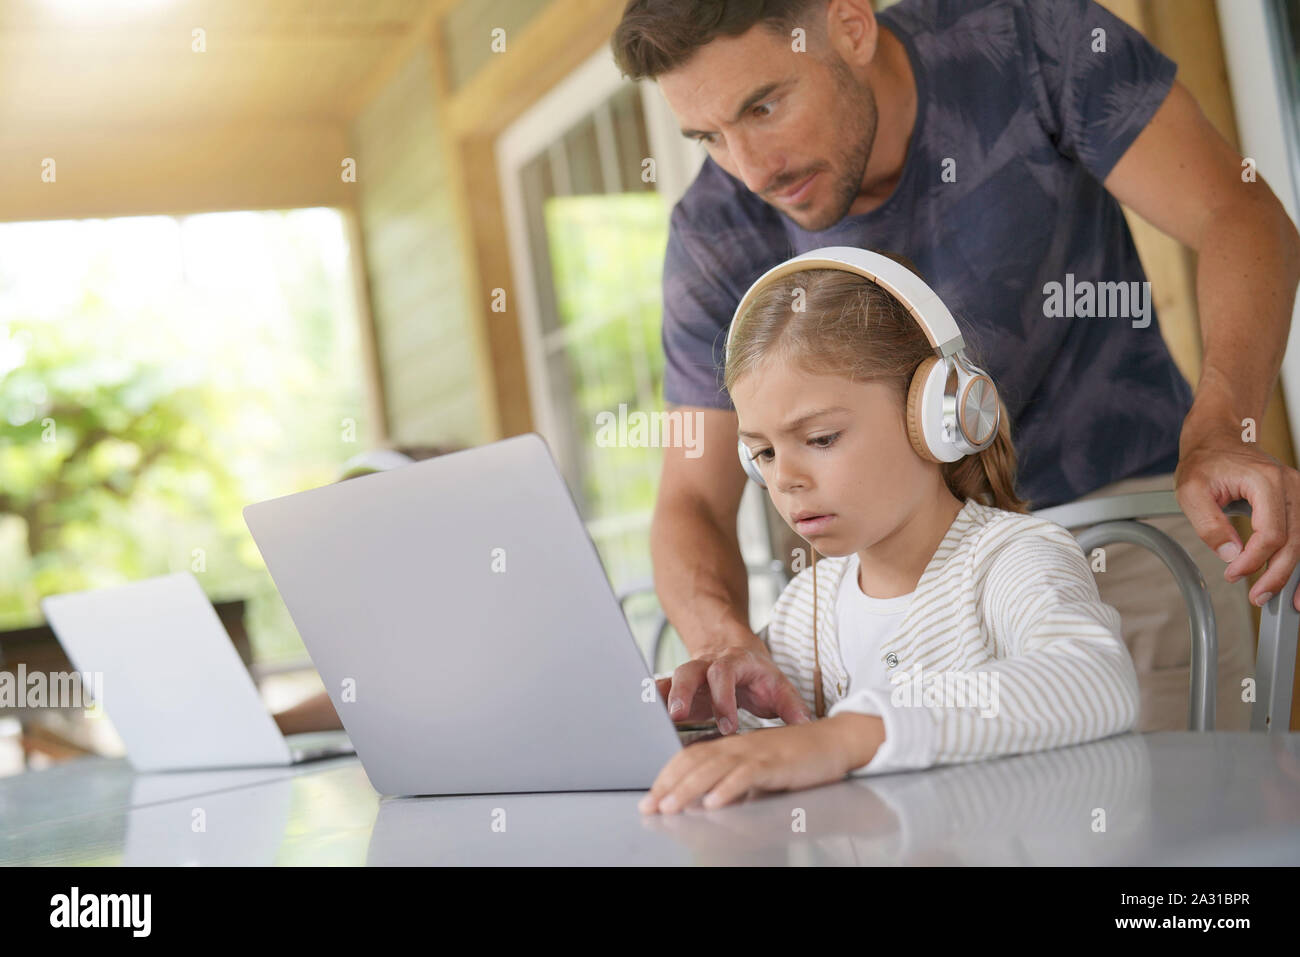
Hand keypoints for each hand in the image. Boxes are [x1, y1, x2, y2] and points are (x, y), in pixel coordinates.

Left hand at [638, 713, 884, 812]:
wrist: (831, 741)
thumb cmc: (793, 757)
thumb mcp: (755, 768)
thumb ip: (731, 780)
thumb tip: (705, 801)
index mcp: (730, 746)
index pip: (689, 758)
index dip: (667, 777)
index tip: (651, 799)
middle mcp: (737, 745)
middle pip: (694, 763)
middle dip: (669, 786)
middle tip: (650, 807)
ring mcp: (754, 753)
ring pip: (713, 769)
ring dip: (689, 790)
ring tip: (671, 807)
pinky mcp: (774, 763)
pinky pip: (746, 775)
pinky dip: (728, 789)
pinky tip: (714, 803)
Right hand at [655, 642, 811, 734]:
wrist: (733, 649)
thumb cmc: (757, 675)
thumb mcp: (778, 685)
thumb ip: (791, 705)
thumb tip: (805, 725)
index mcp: (734, 663)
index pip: (725, 675)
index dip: (724, 699)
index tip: (728, 726)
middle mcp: (707, 665)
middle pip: (690, 671)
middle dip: (682, 692)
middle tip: (677, 714)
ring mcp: (689, 675)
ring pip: (670, 678)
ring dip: (661, 697)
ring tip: (653, 716)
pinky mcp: (676, 687)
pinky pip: (659, 690)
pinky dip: (649, 701)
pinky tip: (639, 715)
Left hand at [1176, 418, 1299, 610]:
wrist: (1218, 439)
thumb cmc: (1204, 462)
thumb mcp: (1190, 491)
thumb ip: (1209, 524)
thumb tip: (1230, 554)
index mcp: (1266, 480)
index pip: (1270, 532)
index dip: (1254, 560)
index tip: (1233, 574)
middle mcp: (1291, 485)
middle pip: (1295, 540)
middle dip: (1277, 574)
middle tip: (1258, 597)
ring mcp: (1298, 493)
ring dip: (1294, 572)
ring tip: (1279, 597)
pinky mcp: (1297, 502)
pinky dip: (1299, 559)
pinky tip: (1296, 584)